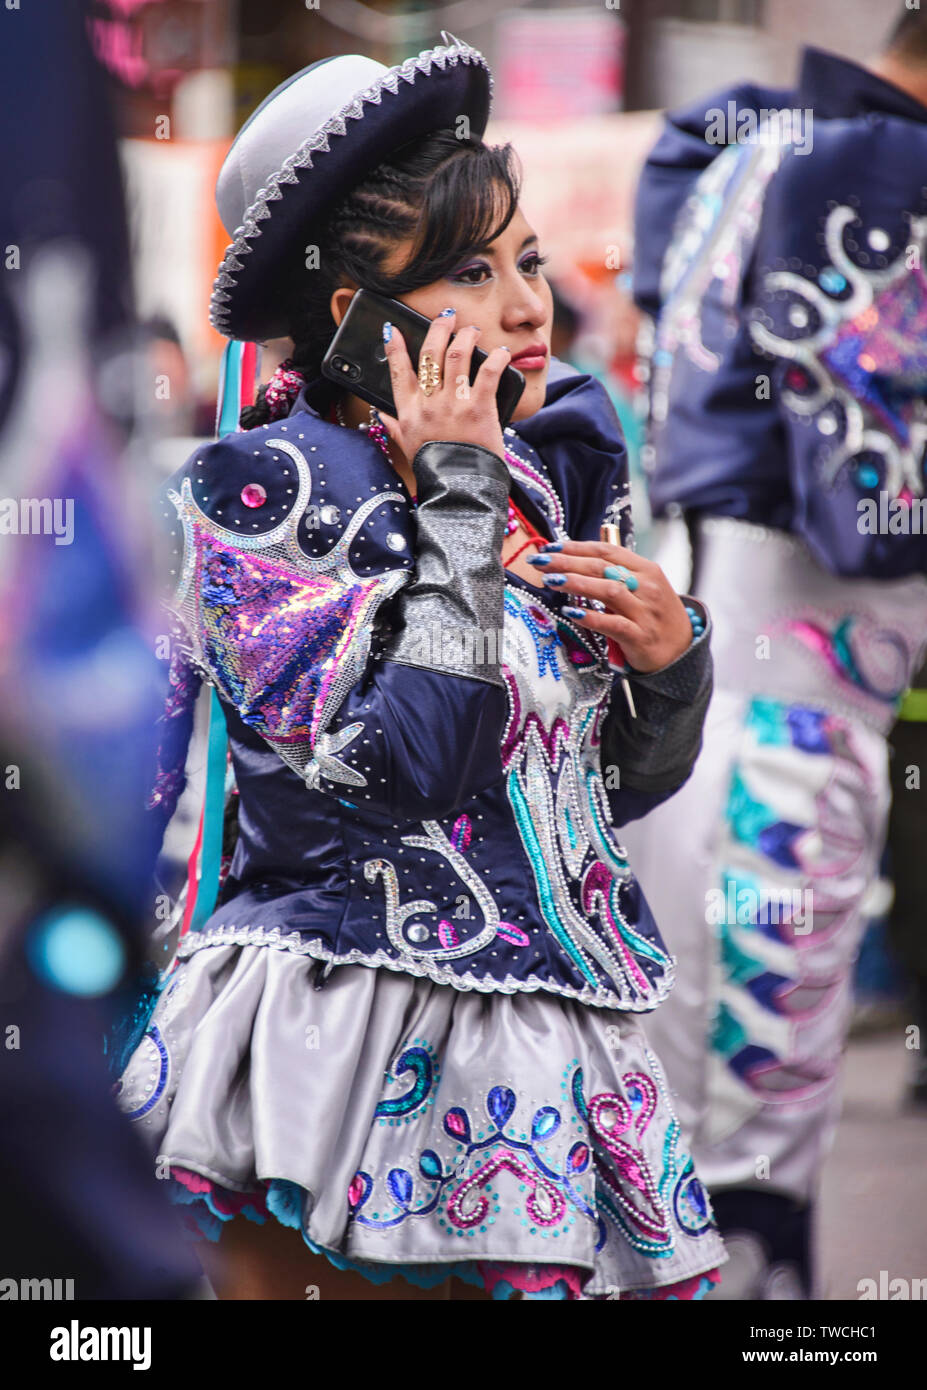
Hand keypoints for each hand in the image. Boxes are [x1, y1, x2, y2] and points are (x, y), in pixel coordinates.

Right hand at [376, 308, 508, 463]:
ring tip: (472, 330)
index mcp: (410, 411)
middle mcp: (429, 403)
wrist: (458, 489)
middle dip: (438, 330)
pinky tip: (501, 353)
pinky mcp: (479, 408)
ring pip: (457, 356)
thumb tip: (380, 415)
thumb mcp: (407, 446)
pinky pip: (487, 373)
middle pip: (430, 355)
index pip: (399, 371)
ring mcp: (454, 404)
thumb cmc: (435, 468)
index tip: (393, 330)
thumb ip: (394, 427)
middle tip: (447, 318)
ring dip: (466, 337)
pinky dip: (496, 359)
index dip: (395, 348)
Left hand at [528, 539, 692, 673]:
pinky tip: (570, 613)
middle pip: (603, 567)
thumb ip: (616, 572)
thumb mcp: (643, 588)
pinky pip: (613, 624)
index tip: (550, 547)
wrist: (681, 651)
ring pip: (608, 591)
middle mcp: (647, 587)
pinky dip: (591, 617)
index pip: (607, 551)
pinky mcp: (640, 637)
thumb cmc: (654, 616)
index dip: (576, 547)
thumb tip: (579, 556)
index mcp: (647, 570)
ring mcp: (645, 612)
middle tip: (540, 562)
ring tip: (550, 580)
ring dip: (576, 583)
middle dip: (567, 562)